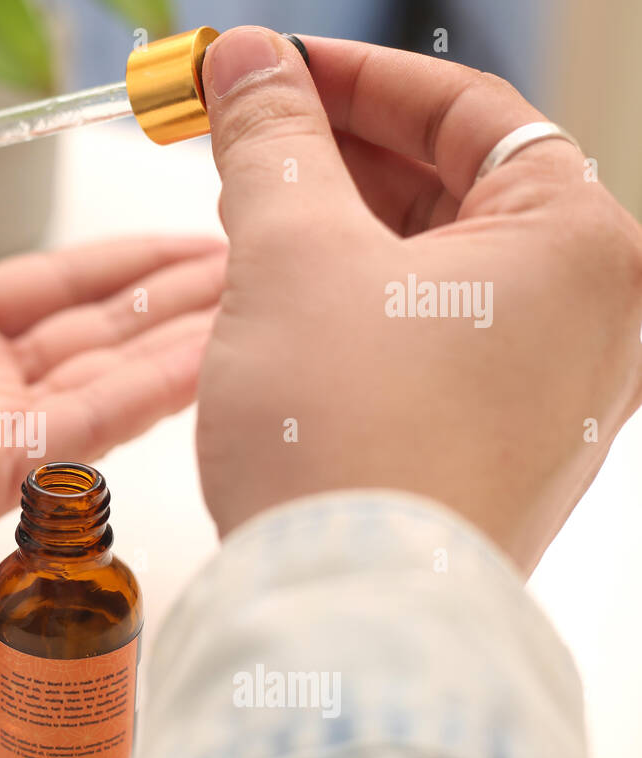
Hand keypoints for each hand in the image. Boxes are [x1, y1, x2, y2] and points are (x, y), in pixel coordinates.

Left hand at [0, 224, 224, 641]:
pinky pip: (87, 420)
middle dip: (173, 294)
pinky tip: (220, 345)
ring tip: (264, 290)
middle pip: (92, 329)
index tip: (182, 238)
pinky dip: (157, 383)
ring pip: (108, 371)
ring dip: (184, 332)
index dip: (114, 266)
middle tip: (257, 254)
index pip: (43, 294)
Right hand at [195, 28, 641, 572]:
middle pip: (457, 186)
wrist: (348, 617)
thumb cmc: (344, 441)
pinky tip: (288, 300)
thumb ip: (272, 142)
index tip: (265, 68)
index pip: (466, 111)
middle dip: (338, 153)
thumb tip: (246, 63)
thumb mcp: (292, 256)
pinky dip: (362, 302)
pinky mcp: (495, 443)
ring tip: (252, 213)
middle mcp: (591, 316)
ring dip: (342, 226)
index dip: (351, 78)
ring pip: (439, 265)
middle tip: (243, 137)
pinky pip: (432, 337)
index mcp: (580, 244)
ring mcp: (549, 390)